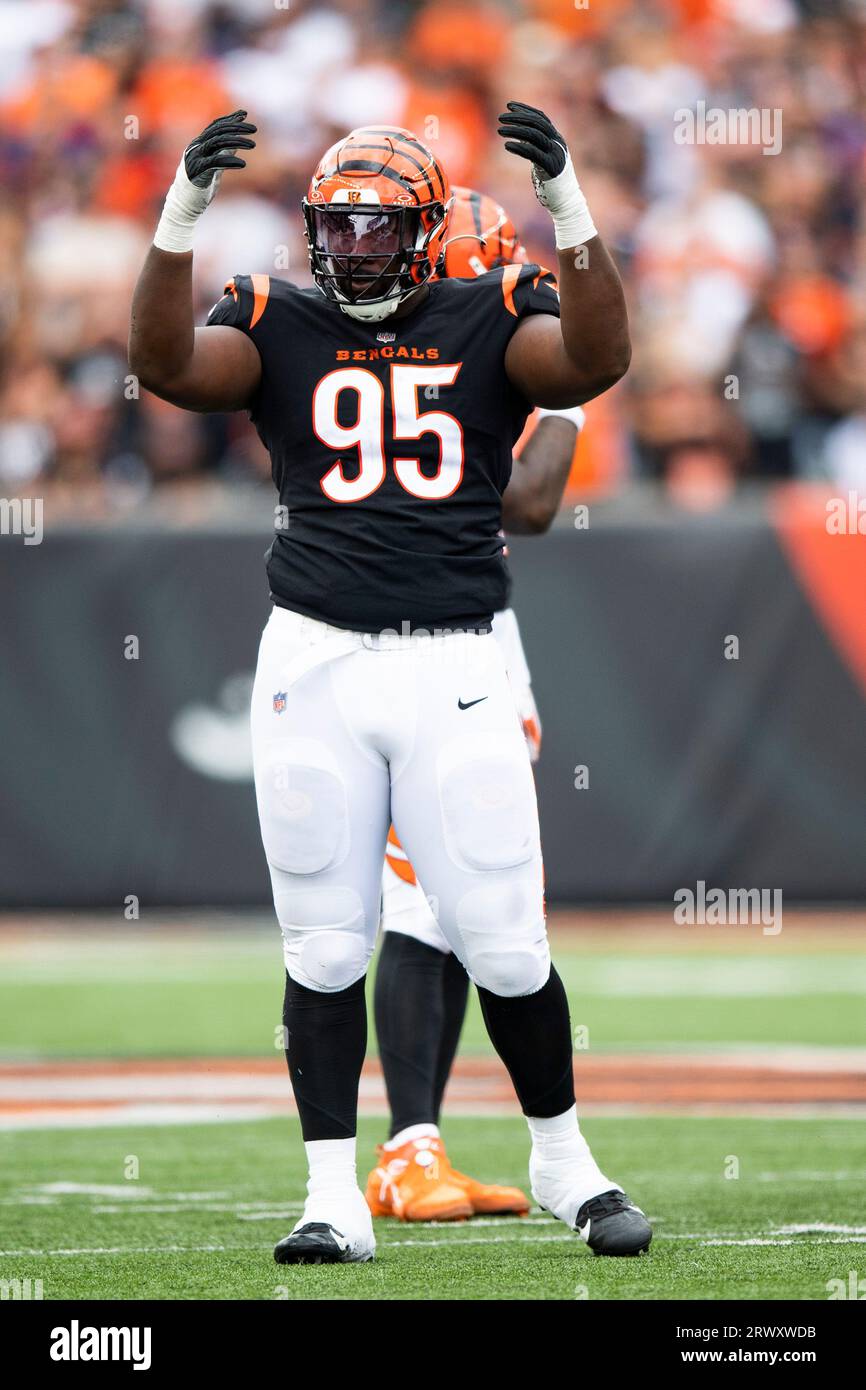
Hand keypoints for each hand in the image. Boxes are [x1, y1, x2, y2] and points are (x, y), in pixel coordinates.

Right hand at [154, 111, 256, 252]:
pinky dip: (229, 161)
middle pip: (218, 131)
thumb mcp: (214, 166)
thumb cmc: (200, 186)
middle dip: (237, 127)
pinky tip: (242, 163)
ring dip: (237, 141)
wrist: (184, 205)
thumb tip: (237, 141)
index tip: (244, 114)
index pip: (215, 126)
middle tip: (254, 130)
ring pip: (217, 143)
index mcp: (199, 144)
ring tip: (253, 144)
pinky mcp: (198, 172)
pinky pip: (214, 162)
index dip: (230, 118)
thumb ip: (223, 153)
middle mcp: (196, 148)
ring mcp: (196, 158)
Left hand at [498, 100, 594, 250]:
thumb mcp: (543, 159)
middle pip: (537, 122)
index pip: (541, 117)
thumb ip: (535, 146)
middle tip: (500, 117)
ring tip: (499, 130)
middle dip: (518, 117)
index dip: (525, 109)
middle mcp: (558, 143)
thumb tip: (520, 136)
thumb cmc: (551, 182)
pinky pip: (533, 153)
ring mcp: (555, 154)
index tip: (509, 106)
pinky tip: (507, 146)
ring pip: (534, 135)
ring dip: (515, 130)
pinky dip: (519, 147)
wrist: (565, 201)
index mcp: (557, 138)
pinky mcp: (550, 167)